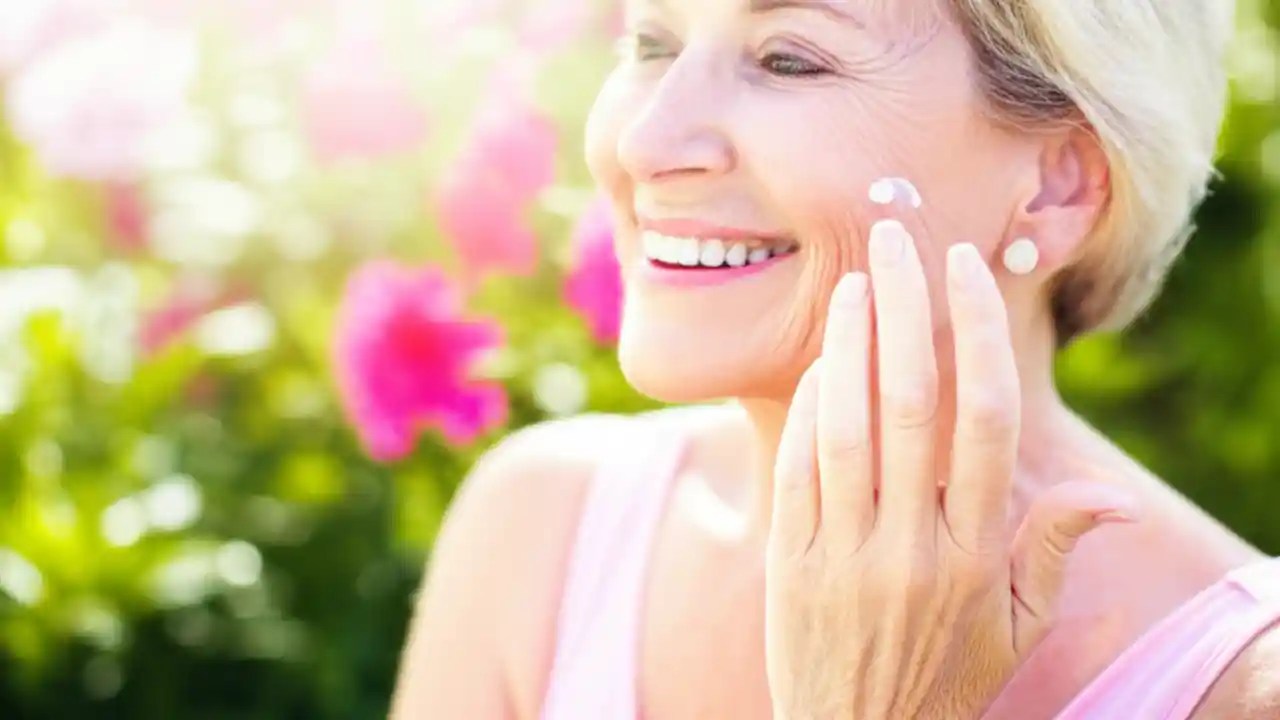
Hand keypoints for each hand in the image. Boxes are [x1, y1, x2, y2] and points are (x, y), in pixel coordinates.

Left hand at [763, 197, 1137, 718]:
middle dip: (902, 309)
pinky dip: (806, 411)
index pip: (984, 420)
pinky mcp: (790, 564)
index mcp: (979, 553)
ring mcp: (846, 555)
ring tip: (851, 282)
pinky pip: (796, 472)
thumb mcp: (1017, 626)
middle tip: (893, 238)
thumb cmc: (947, 673)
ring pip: (847, 429)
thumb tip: (1114, 500)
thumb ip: (1053, 551)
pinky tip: (819, 364)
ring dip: (848, 345)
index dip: (975, 333)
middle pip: (911, 404)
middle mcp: (914, 546)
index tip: (962, 271)